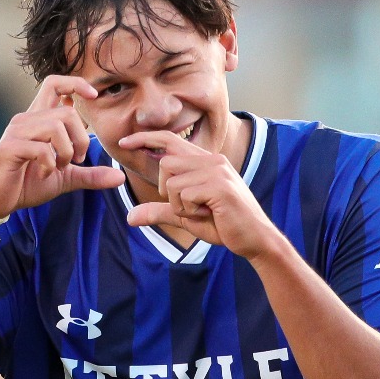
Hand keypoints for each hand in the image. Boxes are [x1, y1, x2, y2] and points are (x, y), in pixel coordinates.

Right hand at [0, 75, 123, 217]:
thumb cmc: (27, 184)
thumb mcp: (65, 178)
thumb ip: (90, 175)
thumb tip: (120, 178)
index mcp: (39, 120)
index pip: (55, 84)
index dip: (76, 83)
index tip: (93, 96)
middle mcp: (26, 120)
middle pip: (66, 111)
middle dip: (81, 138)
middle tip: (76, 160)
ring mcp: (16, 132)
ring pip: (55, 126)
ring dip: (66, 151)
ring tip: (60, 167)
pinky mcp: (10, 148)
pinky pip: (41, 148)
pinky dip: (51, 163)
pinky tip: (47, 173)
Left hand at [120, 129, 280, 258]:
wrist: (255, 239)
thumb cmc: (223, 225)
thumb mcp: (186, 217)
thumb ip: (160, 212)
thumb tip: (130, 217)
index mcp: (205, 161)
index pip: (171, 140)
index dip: (146, 139)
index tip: (124, 143)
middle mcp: (212, 160)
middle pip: (166, 164)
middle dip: (166, 191)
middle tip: (187, 207)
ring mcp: (217, 171)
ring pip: (173, 182)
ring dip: (179, 205)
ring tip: (201, 211)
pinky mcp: (220, 186)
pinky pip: (185, 195)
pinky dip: (190, 211)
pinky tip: (209, 214)